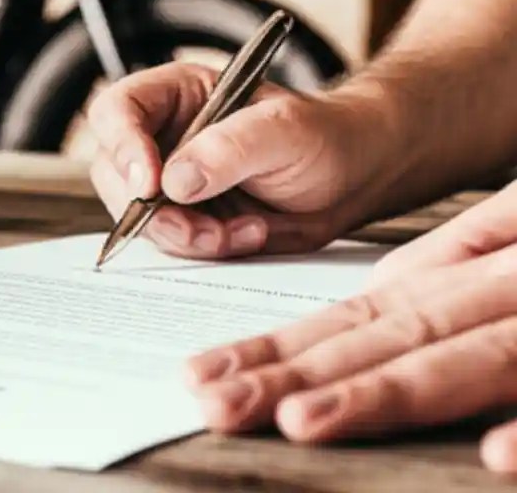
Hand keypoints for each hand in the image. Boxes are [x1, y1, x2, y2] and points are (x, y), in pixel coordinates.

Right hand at [87, 62, 396, 258]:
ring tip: (241, 232)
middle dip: (153, 210)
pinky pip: (171, 243)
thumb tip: (175, 181)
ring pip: (139, 216)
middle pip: (115, 173)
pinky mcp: (186, 218)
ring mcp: (170, 182)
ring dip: (184, 235)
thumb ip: (230, 148)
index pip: (118, 111)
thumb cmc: (326, 137)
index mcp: (177, 95)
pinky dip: (205, 250)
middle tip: (197, 229)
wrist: (354, 179)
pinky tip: (247, 235)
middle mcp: (163, 136)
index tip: (149, 185)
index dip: (123, 146)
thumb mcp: (286, 131)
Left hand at [186, 181, 516, 472]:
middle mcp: (500, 296)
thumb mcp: (515, 232)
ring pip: (468, 360)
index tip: (202, 376)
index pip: (356, 318)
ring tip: (302, 420)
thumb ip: (454, 259)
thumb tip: (380, 288)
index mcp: (470, 278)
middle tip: (220, 406)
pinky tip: (496, 455)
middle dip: (301, 376)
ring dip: (383, 394)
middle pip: (390, 340)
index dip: (279, 349)